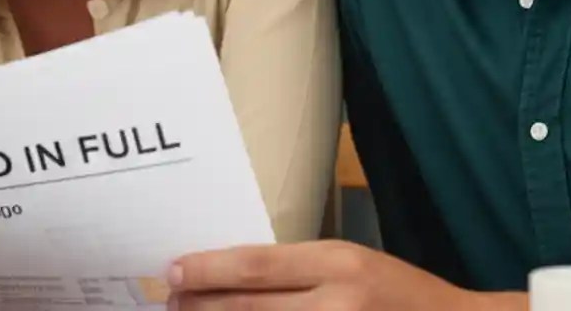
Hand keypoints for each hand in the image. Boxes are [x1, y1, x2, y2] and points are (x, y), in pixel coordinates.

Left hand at [166, 240, 525, 310]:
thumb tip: (232, 276)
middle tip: (170, 304)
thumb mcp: (353, 264)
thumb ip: (299, 272)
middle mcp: (338, 303)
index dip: (207, 270)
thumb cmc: (401, 295)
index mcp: (340, 263)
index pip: (256, 265)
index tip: (173, 272)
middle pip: (248, 308)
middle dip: (201, 307)